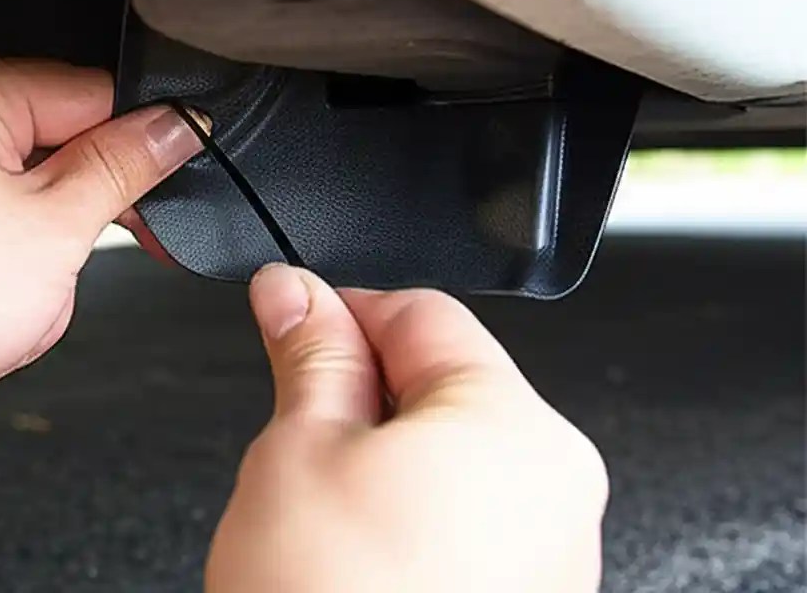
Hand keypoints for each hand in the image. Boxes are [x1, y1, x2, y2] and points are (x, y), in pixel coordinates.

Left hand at [0, 52, 203, 446]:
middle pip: (58, 156)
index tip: (157, 201)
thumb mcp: (53, 227)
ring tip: (0, 308)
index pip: (93, 96)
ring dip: (31, 272)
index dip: (136, 155)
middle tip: (55, 272)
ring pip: (24, 212)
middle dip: (68, 231)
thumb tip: (174, 126)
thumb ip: (124, 168)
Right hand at [207, 265, 608, 591]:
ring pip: (454, 458)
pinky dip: (410, 517)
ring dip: (382, 456)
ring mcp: (550, 553)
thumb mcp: (298, 453)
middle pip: (446, 385)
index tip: (290, 313)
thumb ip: (309, 356)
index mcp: (514, 427)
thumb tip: (294, 293)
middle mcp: (557, 487)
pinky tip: (353, 554)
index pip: (423, 312)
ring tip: (318, 505)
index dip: (342, 306)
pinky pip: (468, 522)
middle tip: (292, 419)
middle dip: (362, 390)